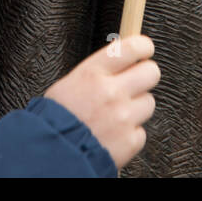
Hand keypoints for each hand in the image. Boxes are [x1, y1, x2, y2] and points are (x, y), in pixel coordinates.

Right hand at [43, 34, 160, 169]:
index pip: (133, 48)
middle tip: (136, 82)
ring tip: (117, 114)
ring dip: (137, 107)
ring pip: (148, 102)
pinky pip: (141, 131)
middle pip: (151, 72)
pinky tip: (114, 134)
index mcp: (94, 72)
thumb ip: (99, 69)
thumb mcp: (71, 81)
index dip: (144, 46)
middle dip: (145, 76)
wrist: (50, 154)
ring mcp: (123, 117)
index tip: (145, 50)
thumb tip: (121, 58)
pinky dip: (131, 134)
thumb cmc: (56, 118)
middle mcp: (111, 92)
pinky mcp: (129, 141)